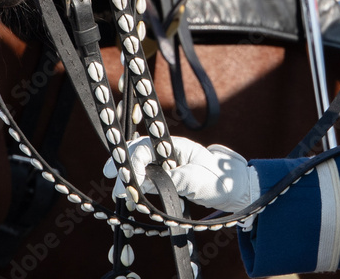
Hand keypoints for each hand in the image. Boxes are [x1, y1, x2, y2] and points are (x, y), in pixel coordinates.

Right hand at [103, 136, 259, 211]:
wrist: (229, 190)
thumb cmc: (216, 180)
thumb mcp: (197, 179)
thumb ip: (175, 178)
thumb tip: (152, 182)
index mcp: (174, 145)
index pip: (147, 147)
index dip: (136, 161)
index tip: (132, 179)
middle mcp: (166, 152)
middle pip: (138, 152)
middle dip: (123, 163)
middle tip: (110, 175)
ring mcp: (164, 164)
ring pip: (139, 165)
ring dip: (127, 176)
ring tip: (119, 192)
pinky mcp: (164, 177)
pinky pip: (145, 178)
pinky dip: (135, 185)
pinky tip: (129, 194)